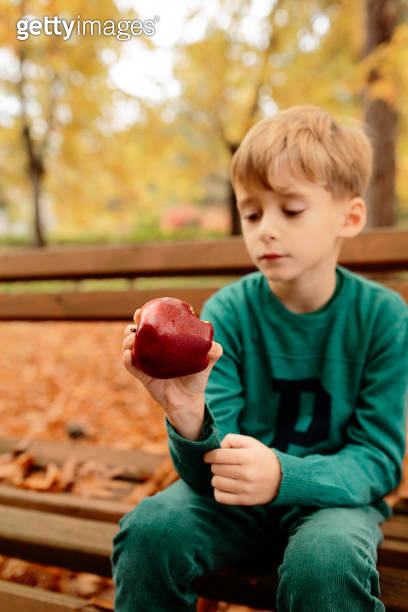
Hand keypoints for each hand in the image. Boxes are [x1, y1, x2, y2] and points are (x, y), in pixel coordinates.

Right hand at [122, 313, 222, 439]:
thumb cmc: (196, 377)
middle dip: (132, 326)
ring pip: (129, 347)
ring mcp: (145, 362)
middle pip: (135, 334)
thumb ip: (214, 352)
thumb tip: (214, 346)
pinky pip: (130, 366)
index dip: (144, 316)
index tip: (143, 311)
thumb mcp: (207, 362)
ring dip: (127, 340)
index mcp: (164, 342)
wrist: (189, 400)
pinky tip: (128, 354)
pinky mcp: (142, 376)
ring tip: (133, 339)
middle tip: (137, 324)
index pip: (151, 325)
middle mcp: (152, 350)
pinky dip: (127, 359)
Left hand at [203, 434, 281, 504]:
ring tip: (225, 475)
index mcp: (248, 457)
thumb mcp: (251, 443)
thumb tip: (217, 448)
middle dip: (215, 465)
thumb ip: (232, 439)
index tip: (208, 457)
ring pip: (216, 482)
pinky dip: (219, 491)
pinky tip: (225, 486)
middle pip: (216, 469)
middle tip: (222, 465)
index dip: (209, 455)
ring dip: (217, 477)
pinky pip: (220, 497)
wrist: (281, 478)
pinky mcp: (245, 500)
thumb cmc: (262, 458)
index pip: (218, 456)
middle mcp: (247, 473)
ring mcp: (246, 488)